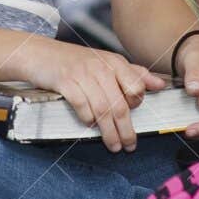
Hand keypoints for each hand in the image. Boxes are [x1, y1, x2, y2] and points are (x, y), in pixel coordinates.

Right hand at [23, 40, 166, 152]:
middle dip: (126, 129)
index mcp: (114, 61)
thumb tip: (160, 85)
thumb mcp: (105, 62)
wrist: (38, 53)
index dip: (137, 105)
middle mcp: (101, 66)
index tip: (135, 117)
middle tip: (129, 145)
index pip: (136, 86)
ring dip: (109, 132)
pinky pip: (82, 105)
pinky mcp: (65, 82)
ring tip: (113, 145)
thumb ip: (133, 73)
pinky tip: (90, 126)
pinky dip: (88, 119)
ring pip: (103, 109)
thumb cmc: (74, 61)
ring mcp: (82, 73)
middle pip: (120, 104)